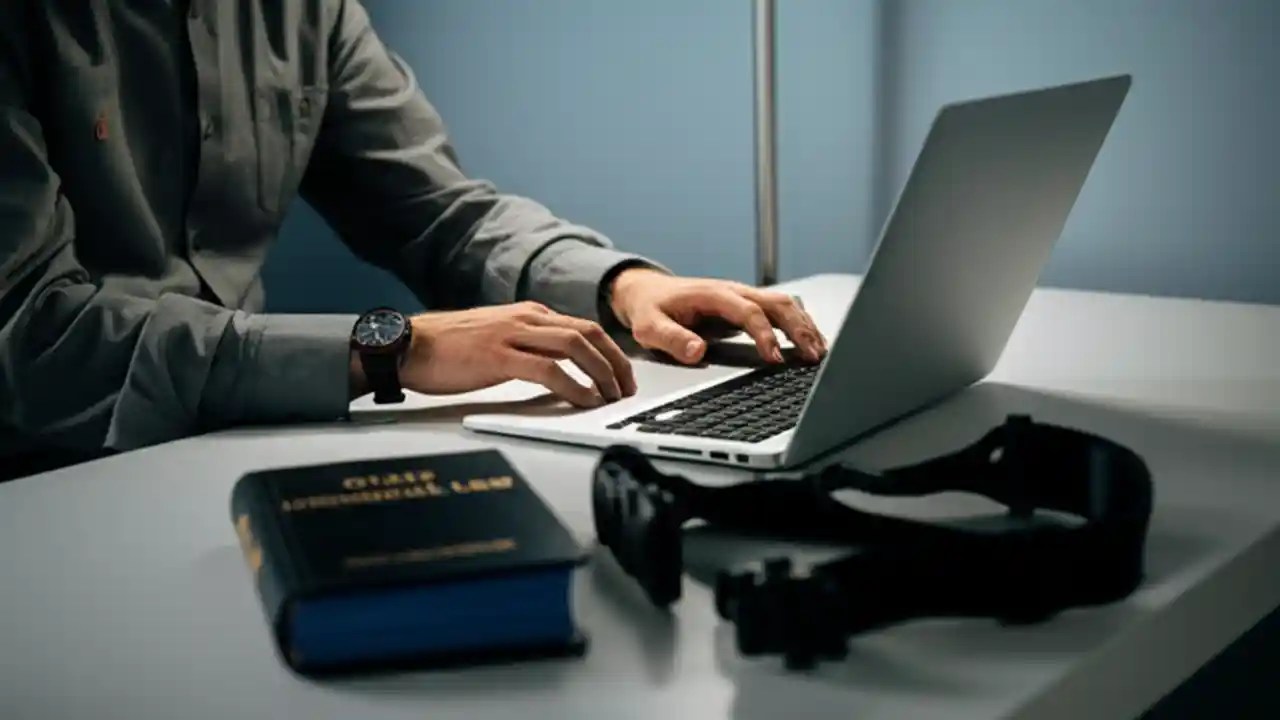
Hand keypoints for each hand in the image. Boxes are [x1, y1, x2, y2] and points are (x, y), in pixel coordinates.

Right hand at [353, 302, 636, 407]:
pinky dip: (574, 386)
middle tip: (626, 389)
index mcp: (527, 314)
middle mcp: (525, 318)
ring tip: (610, 397)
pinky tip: (584, 401)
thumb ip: (528, 346)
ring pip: (575, 347)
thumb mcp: (497, 338)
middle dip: (615, 363)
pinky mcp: (498, 357)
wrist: (406, 346)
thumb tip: (559, 369)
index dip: (610, 352)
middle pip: (588, 333)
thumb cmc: (446, 349)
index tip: (622, 376)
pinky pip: (549, 370)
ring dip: (601, 373)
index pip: (583, 327)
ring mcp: (512, 335)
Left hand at [608, 268, 827, 364]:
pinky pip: (780, 310)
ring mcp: (742, 296)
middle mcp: (733, 291)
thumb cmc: (649, 308)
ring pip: (784, 305)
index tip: (775, 358)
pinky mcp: (747, 305)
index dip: (765, 334)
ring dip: (804, 326)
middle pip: (777, 304)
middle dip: (798, 329)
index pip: (748, 312)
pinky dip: (799, 324)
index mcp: (713, 294)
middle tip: (812, 356)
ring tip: (819, 352)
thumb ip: (671, 339)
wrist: (646, 290)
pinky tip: (810, 342)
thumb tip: (698, 352)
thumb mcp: (649, 326)